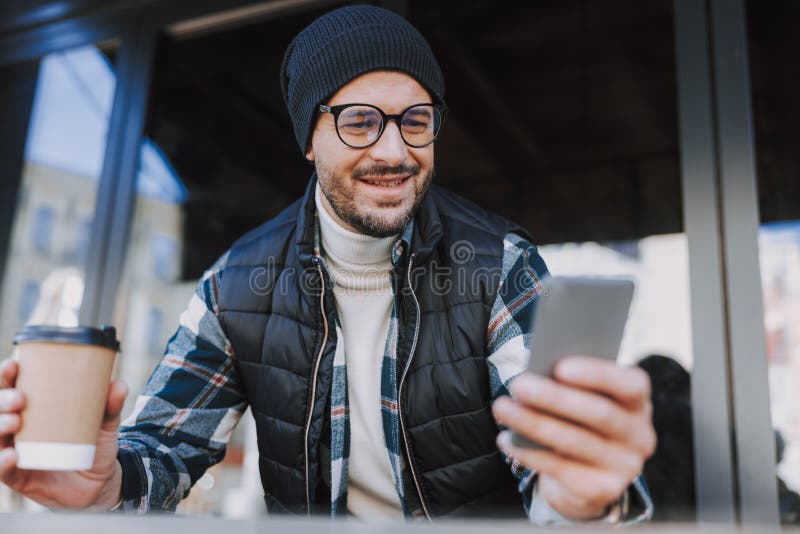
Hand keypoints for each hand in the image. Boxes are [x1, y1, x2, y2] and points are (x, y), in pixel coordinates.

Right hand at [0, 357, 128, 509]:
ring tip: (14, 421)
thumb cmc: (95, 445)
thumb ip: (111, 406)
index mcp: (35, 409)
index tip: (14, 364)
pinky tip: (12, 454)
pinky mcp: (19, 477)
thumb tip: (119, 385)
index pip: (13, 387)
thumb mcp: (105, 423)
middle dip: (2, 400)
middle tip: (19, 399)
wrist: (100, 482)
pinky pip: (3, 470)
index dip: (7, 375)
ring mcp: (16, 451)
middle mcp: (19, 428)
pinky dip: (2, 461)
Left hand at [491, 355, 655, 520]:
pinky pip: (560, 468)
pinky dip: (528, 452)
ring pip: (575, 441)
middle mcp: (640, 436)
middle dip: (554, 397)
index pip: (632, 385)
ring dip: (533, 422)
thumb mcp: (584, 399)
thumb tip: (537, 374)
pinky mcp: (603, 491)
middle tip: (518, 384)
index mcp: (638, 403)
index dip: (597, 374)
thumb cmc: (579, 420)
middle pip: (599, 413)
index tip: (560, 367)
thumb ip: (571, 384)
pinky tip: (506, 439)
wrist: (586, 476)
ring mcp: (625, 467)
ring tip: (502, 408)